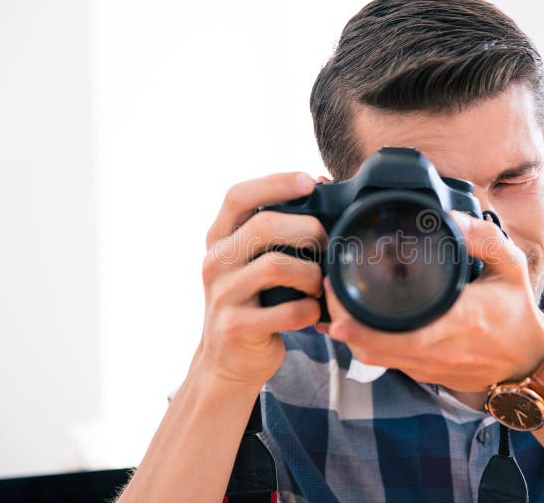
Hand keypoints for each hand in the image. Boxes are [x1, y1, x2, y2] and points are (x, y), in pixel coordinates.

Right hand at [196, 172, 327, 387]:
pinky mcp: (235, 328)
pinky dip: (309, 310)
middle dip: (308, 230)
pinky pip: (286, 311)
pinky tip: (312, 313)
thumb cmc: (254, 301)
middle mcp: (214, 262)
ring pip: (276, 266)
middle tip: (328, 244)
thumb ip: (276, 230)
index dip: (275, 183)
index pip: (238, 196)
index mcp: (219, 239)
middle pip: (264, 226)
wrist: (229, 360)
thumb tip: (321, 185)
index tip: (308, 183)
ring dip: (312, 273)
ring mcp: (222, 295)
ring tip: (319, 284)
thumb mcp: (252, 261)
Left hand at [324, 210, 543, 391]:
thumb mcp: (511, 266)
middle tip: (326, 291)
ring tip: (334, 303)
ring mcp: (429, 366)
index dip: (362, 325)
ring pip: (374, 358)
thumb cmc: (516, 311)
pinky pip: (385, 363)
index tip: (335, 299)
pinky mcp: (424, 374)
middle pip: (374, 347)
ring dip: (349, 336)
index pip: (402, 332)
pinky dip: (364, 345)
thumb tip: (451, 216)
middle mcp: (440, 350)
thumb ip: (484, 237)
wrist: (527, 360)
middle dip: (342, 323)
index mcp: (461, 321)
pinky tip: (352, 323)